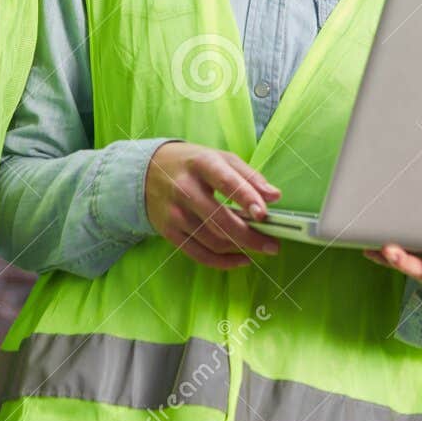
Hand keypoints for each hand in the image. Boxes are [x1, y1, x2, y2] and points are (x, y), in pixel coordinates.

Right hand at [144, 141, 282, 269]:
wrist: (147, 171)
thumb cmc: (193, 164)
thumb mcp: (220, 158)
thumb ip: (249, 176)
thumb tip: (274, 196)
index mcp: (202, 164)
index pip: (226, 182)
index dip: (246, 198)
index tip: (264, 214)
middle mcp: (185, 189)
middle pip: (220, 220)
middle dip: (249, 236)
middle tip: (273, 245)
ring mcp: (175, 213)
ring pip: (212, 240)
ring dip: (240, 248)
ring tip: (260, 248)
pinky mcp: (169, 232)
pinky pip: (200, 254)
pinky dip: (224, 262)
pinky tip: (241, 258)